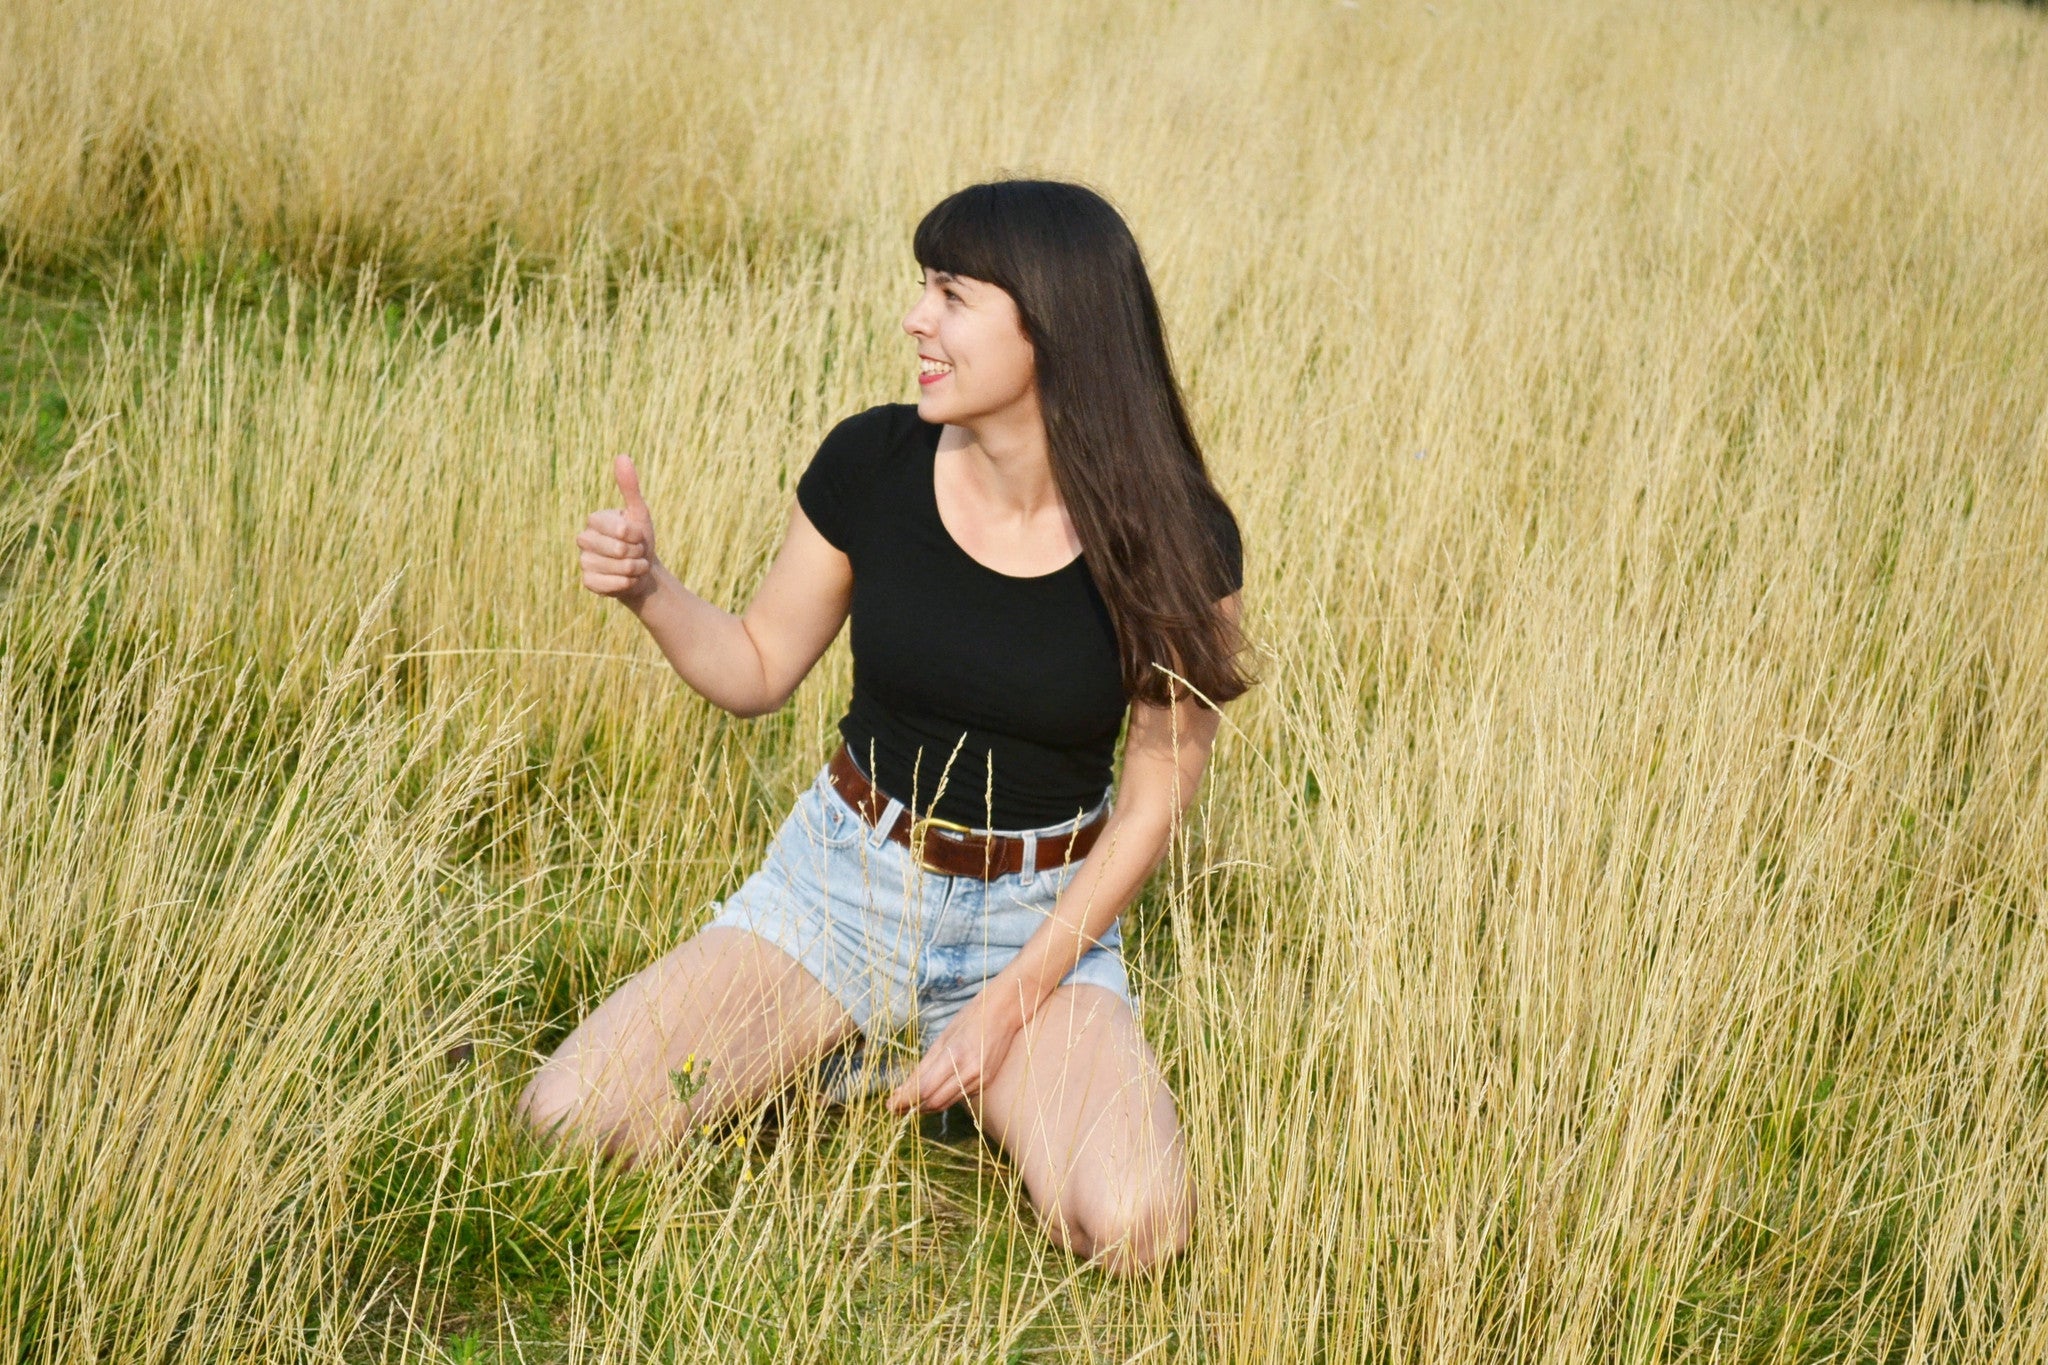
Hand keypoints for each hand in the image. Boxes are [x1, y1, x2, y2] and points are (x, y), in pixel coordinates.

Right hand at [577, 455, 661, 604]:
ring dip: (634, 569)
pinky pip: (610, 584)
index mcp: (595, 520)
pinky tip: (626, 580)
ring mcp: (584, 561)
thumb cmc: (640, 540)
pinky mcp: (588, 581)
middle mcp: (584, 539)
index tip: (637, 535)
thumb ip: (629, 487)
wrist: (642, 571)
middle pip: (619, 550)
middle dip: (638, 553)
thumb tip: (622, 456)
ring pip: (616, 568)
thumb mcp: (639, 512)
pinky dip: (626, 583)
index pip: (620, 529)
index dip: (636, 535)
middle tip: (637, 552)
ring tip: (633, 565)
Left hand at [886, 990, 1024, 1115]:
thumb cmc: (970, 1018)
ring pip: (946, 1103)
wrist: (1005, 1012)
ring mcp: (981, 1079)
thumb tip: (904, 1088)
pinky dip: (943, 1099)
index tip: (889, 1104)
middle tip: (895, 1107)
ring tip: (909, 1105)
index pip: (924, 1089)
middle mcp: (969, 1072)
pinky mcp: (987, 1083)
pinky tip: (933, 1096)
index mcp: (955, 1056)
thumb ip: (925, 1066)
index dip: (905, 1100)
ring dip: (926, 1107)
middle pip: (934, 1101)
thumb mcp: (943, 1038)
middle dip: (912, 1107)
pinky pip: (959, 1097)